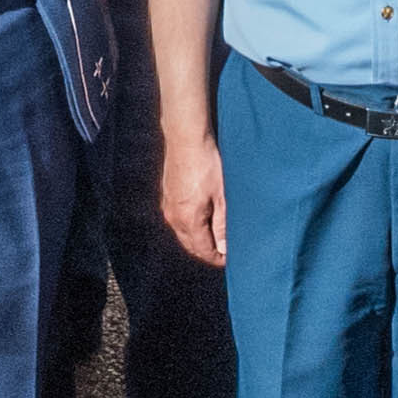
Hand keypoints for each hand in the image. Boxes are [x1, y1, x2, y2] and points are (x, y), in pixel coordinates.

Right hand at [163, 125, 229, 270]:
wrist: (186, 138)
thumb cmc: (207, 164)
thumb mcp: (222, 196)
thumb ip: (222, 225)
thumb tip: (224, 248)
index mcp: (188, 220)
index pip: (203, 251)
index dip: (218, 258)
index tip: (231, 259)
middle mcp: (174, 218)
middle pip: (191, 246)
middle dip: (208, 252)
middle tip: (226, 250)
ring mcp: (168, 207)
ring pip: (183, 234)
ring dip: (199, 239)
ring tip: (217, 235)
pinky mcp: (167, 197)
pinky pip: (178, 221)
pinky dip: (191, 227)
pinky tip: (203, 219)